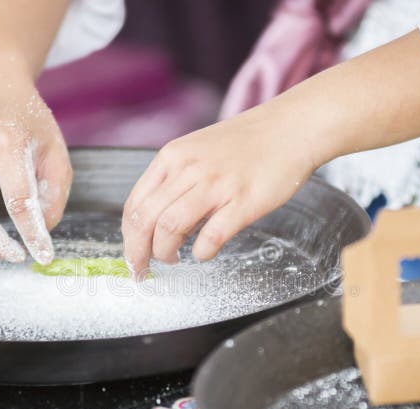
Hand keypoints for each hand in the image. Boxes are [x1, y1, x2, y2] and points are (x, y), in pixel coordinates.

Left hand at [121, 105, 315, 277]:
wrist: (291, 127)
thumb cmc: (247, 144)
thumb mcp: (198, 151)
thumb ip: (176, 180)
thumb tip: (156, 222)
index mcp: (173, 157)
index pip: (135, 204)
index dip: (128, 238)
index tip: (133, 256)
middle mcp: (189, 169)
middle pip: (146, 220)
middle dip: (138, 253)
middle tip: (143, 270)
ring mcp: (217, 185)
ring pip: (171, 228)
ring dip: (165, 253)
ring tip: (173, 259)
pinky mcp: (243, 201)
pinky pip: (211, 236)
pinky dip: (201, 252)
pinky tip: (204, 252)